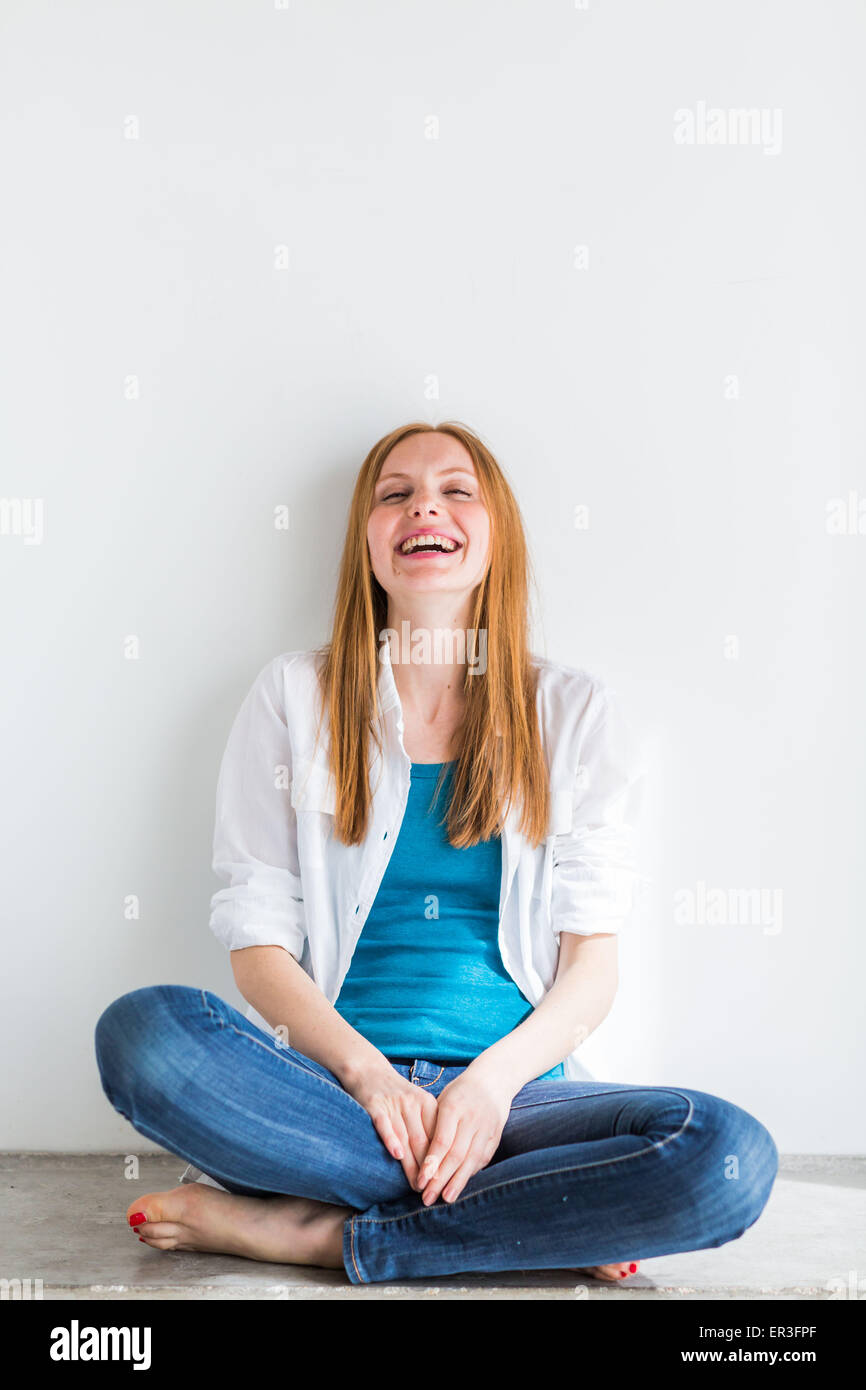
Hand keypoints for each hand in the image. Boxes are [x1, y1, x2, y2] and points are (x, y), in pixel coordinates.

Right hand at [345, 1062, 437, 1190]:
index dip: (441, 1160)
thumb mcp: (416, 1105)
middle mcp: (412, 1103)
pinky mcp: (374, 1105)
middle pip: (423, 1140)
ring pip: (406, 1137)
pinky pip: (384, 1124)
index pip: (438, 1136)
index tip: (444, 1182)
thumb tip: (439, 1162)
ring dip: (412, 1164)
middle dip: (428, 1168)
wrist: (367, 1070)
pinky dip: (391, 1139)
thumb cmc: (395, 1095)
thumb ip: (426, 1127)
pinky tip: (397, 1155)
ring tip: (416, 1185)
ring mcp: (393, 1103)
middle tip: (432, 1191)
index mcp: (427, 1103)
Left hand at [415, 1062, 513, 1205]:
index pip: (442, 1141)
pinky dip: (471, 1172)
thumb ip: (433, 1126)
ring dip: (458, 1182)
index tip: (420, 1181)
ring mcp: (487, 1128)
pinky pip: (483, 1158)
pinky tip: (461, 1184)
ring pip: (472, 1160)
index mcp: (453, 1107)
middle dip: (441, 1179)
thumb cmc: (459, 1093)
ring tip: (446, 1198)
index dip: (431, 1164)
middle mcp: (472, 1119)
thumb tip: (419, 1158)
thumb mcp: (442, 1101)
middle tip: (427, 1198)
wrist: (493, 1081)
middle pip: (456, 1155)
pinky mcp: (496, 1136)